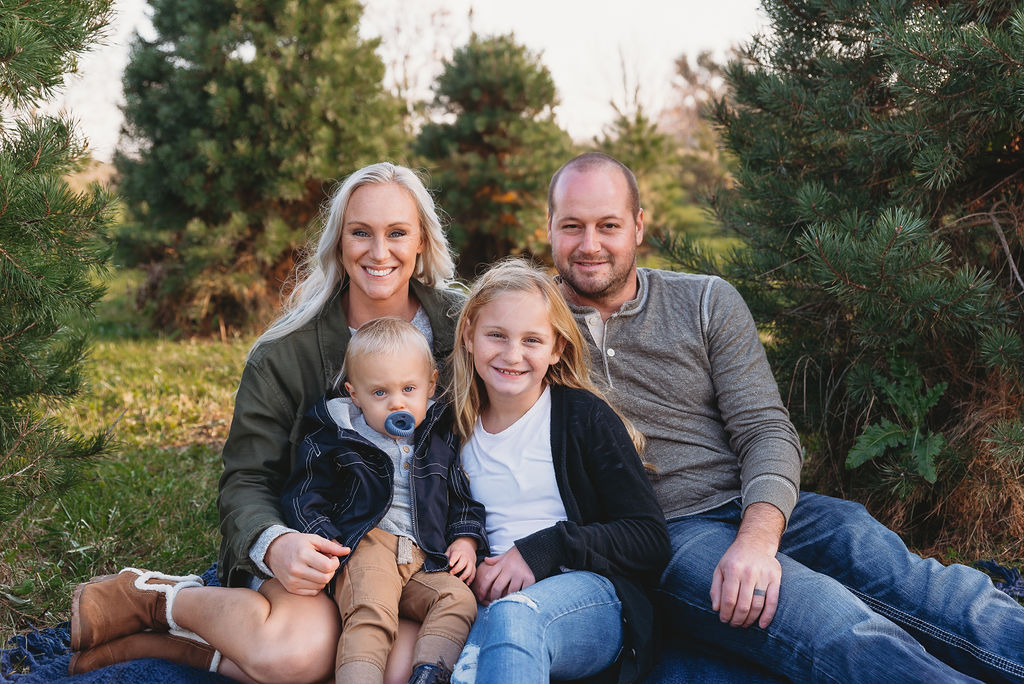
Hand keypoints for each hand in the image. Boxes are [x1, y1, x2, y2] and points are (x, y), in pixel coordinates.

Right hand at [265, 532, 349, 595]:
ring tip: (318, 568)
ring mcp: (292, 581)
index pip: (328, 566)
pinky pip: (313, 592)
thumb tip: (347, 550)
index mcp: (303, 554)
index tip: (333, 558)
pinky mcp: (291, 588)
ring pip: (320, 586)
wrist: (273, 551)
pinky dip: (317, 585)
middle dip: (331, 571)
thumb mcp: (313, 539)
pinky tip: (312, 575)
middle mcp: (296, 569)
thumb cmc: (296, 543)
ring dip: (324, 578)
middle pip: (326, 578)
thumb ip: (331, 546)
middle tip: (327, 563)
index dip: (335, 562)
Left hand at [446, 537, 477, 584]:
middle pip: (462, 564)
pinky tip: (466, 584)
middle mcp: (466, 557)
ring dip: (464, 576)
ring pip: (469, 570)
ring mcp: (470, 562)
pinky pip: (473, 573)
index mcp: (459, 551)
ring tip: (458, 581)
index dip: (453, 560)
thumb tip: (441, 563)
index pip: (456, 555)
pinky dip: (470, 579)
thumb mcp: (450, 549)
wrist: (468, 544)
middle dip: (456, 569)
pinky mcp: (473, 566)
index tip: (450, 564)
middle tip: (450, 574)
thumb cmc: (457, 548)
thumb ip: (446, 556)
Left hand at [470, 546, 535, 605]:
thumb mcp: (506, 554)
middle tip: (492, 602)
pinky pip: (522, 591)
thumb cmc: (520, 553)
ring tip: (504, 602)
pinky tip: (517, 597)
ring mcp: (519, 574)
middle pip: (497, 587)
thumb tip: (485, 560)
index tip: (480, 596)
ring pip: (509, 591)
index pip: (488, 577)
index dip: (482, 589)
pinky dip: (519, 595)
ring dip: (506, 598)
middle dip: (493, 597)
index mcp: (502, 564)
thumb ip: (496, 560)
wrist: (537, 549)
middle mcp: (509, 569)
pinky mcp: (529, 578)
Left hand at [710, 502, 783, 628]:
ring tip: (744, 624)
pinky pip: (773, 601)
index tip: (724, 620)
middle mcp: (749, 572)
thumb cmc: (735, 559)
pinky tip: (762, 625)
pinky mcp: (776, 578)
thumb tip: (716, 608)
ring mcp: (764, 575)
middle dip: (737, 619)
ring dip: (750, 619)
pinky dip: (768, 616)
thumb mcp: (720, 569)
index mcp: (733, 569)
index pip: (729, 599)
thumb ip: (716, 589)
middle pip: (743, 605)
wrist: (755, 543)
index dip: (725, 613)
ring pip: (757, 605)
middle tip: (734, 624)